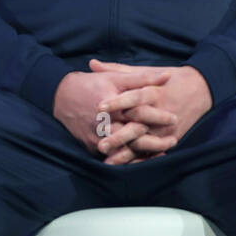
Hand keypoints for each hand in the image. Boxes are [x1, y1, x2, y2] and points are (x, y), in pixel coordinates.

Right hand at [52, 62, 175, 160]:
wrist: (60, 97)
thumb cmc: (91, 84)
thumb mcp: (116, 78)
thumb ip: (142, 78)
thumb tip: (167, 76)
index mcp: (111, 105)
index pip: (138, 113)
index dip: (157, 116)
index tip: (174, 118)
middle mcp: (103, 124)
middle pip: (132, 137)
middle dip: (154, 141)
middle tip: (174, 140)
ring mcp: (96, 138)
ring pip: (124, 151)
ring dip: (144, 153)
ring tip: (164, 151)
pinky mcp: (92, 147)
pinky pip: (113, 156)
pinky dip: (129, 159)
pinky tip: (144, 159)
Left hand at [92, 61, 212, 165]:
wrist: (202, 88)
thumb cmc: (171, 78)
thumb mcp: (147, 71)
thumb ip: (118, 69)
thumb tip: (92, 64)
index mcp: (154, 92)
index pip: (134, 97)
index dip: (117, 102)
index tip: (99, 107)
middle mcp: (160, 111)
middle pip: (138, 125)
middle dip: (119, 136)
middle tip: (101, 144)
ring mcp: (167, 127)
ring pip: (144, 142)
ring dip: (126, 153)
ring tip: (108, 160)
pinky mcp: (172, 137)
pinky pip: (154, 151)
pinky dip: (139, 159)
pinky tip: (125, 165)